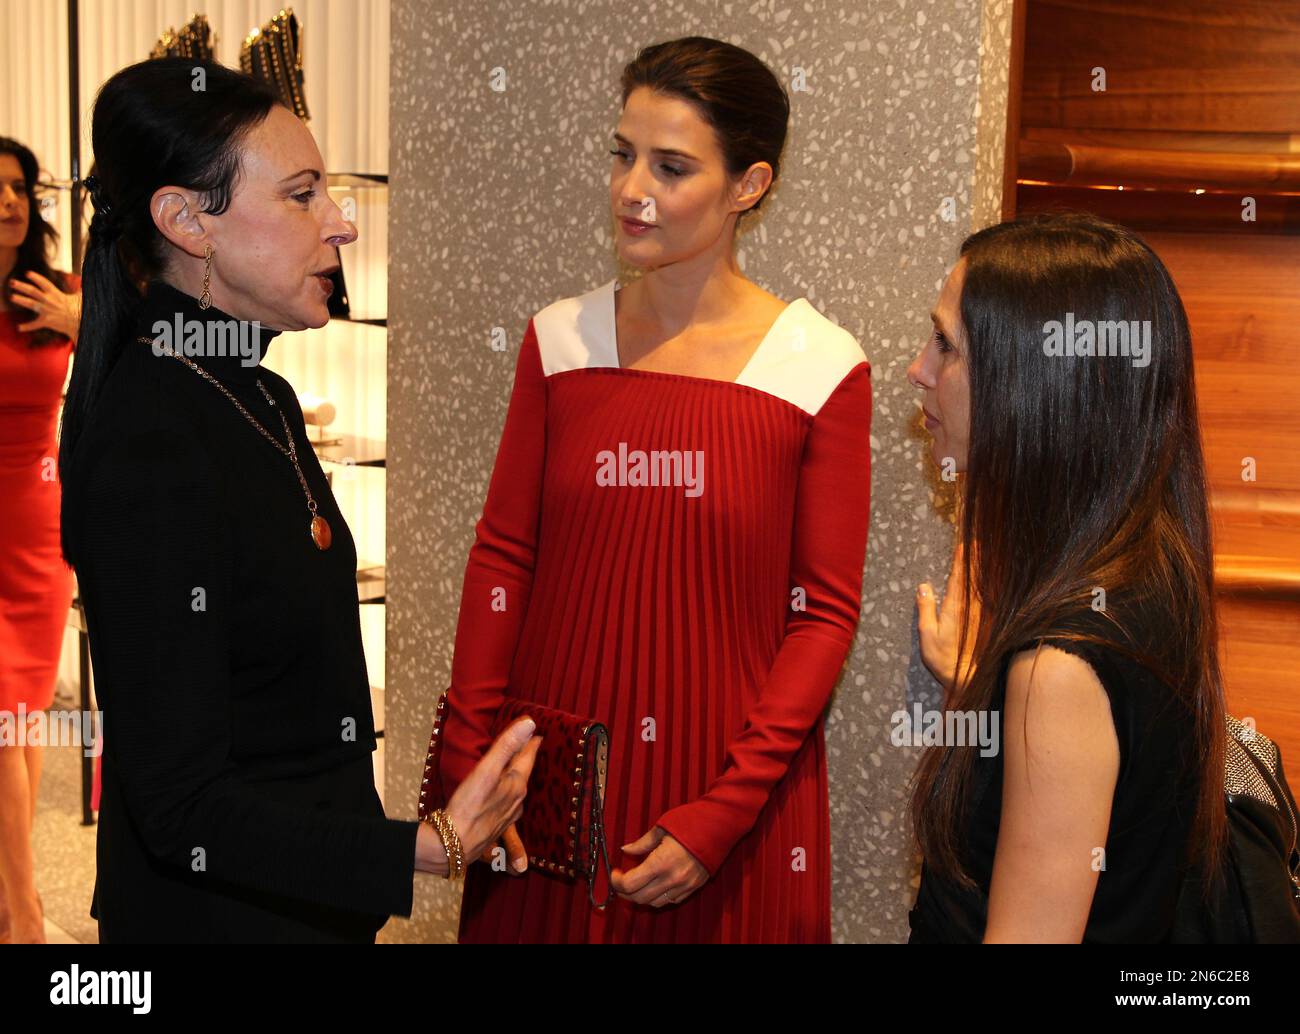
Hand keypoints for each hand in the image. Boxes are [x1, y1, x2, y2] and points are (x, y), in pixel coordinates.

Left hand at [10, 271, 80, 338]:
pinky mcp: (46, 321)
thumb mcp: (80, 298)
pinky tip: (19, 328)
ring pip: (30, 303)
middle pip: (32, 291)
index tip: (28, 273)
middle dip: (21, 286)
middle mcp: (49, 301)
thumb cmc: (80, 310)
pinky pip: (35, 324)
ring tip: (12, 297)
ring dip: (20, 300)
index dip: (36, 277)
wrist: (80, 324)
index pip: (44, 283)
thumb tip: (84, 284)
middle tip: (12, 282)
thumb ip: (79, 290)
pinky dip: (27, 326)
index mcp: (56, 294)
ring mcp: (47, 310)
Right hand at [437, 717, 541, 870]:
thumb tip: (530, 724)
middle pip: (523, 774)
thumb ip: (507, 746)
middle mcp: (517, 802)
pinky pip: (506, 803)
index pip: (527, 758)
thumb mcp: (486, 770)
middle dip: (525, 759)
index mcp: (517, 786)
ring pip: (515, 790)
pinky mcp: (495, 827)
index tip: (537, 734)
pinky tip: (499, 796)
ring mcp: (507, 816)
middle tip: (527, 746)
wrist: (453, 845)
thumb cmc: (469, 806)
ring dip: (516, 776)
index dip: (531, 744)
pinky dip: (506, 792)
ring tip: (514, 767)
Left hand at [610, 825, 707, 907]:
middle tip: (621, 880)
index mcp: (660, 862)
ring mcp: (683, 885)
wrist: (719, 826)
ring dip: (640, 896)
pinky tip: (654, 886)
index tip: (614, 872)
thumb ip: (642, 843)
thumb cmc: (691, 822)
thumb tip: (626, 849)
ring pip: (653, 903)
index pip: (630, 884)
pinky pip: (669, 901)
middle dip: (625, 891)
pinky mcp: (693, 888)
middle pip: (639, 897)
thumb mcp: (662, 827)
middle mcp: (671, 878)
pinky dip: (657, 897)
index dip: (617, 881)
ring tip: (636, 884)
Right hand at [917, 540, 979, 691]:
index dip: (961, 558)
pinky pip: (992, 596)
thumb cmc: (945, 659)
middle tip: (979, 540)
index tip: (963, 542)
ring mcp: (983, 613)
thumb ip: (926, 608)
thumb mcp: (927, 634)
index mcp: (955, 606)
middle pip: (975, 576)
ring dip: (986, 567)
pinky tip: (995, 578)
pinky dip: (993, 584)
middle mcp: (972, 606)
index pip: (958, 576)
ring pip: (986, 584)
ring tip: (987, 552)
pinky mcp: (990, 622)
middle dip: (977, 557)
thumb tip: (923, 586)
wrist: (970, 677)